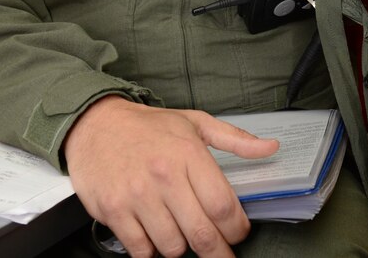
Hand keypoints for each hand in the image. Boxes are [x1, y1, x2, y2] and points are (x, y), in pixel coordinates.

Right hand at [64, 97, 278, 257]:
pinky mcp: (114, 211)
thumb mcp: (195, 122)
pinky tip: (155, 230)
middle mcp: (164, 175)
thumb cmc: (149, 126)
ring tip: (180, 228)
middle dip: (218, 253)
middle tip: (221, 253)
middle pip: (202, 235)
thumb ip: (235, 139)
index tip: (238, 232)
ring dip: (181, 246)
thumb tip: (270, 148)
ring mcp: (137, 196)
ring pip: (173, 247)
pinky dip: (152, 249)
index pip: (224, 207)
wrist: (96, 124)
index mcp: (188, 153)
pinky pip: (143, 251)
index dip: (238, 229)